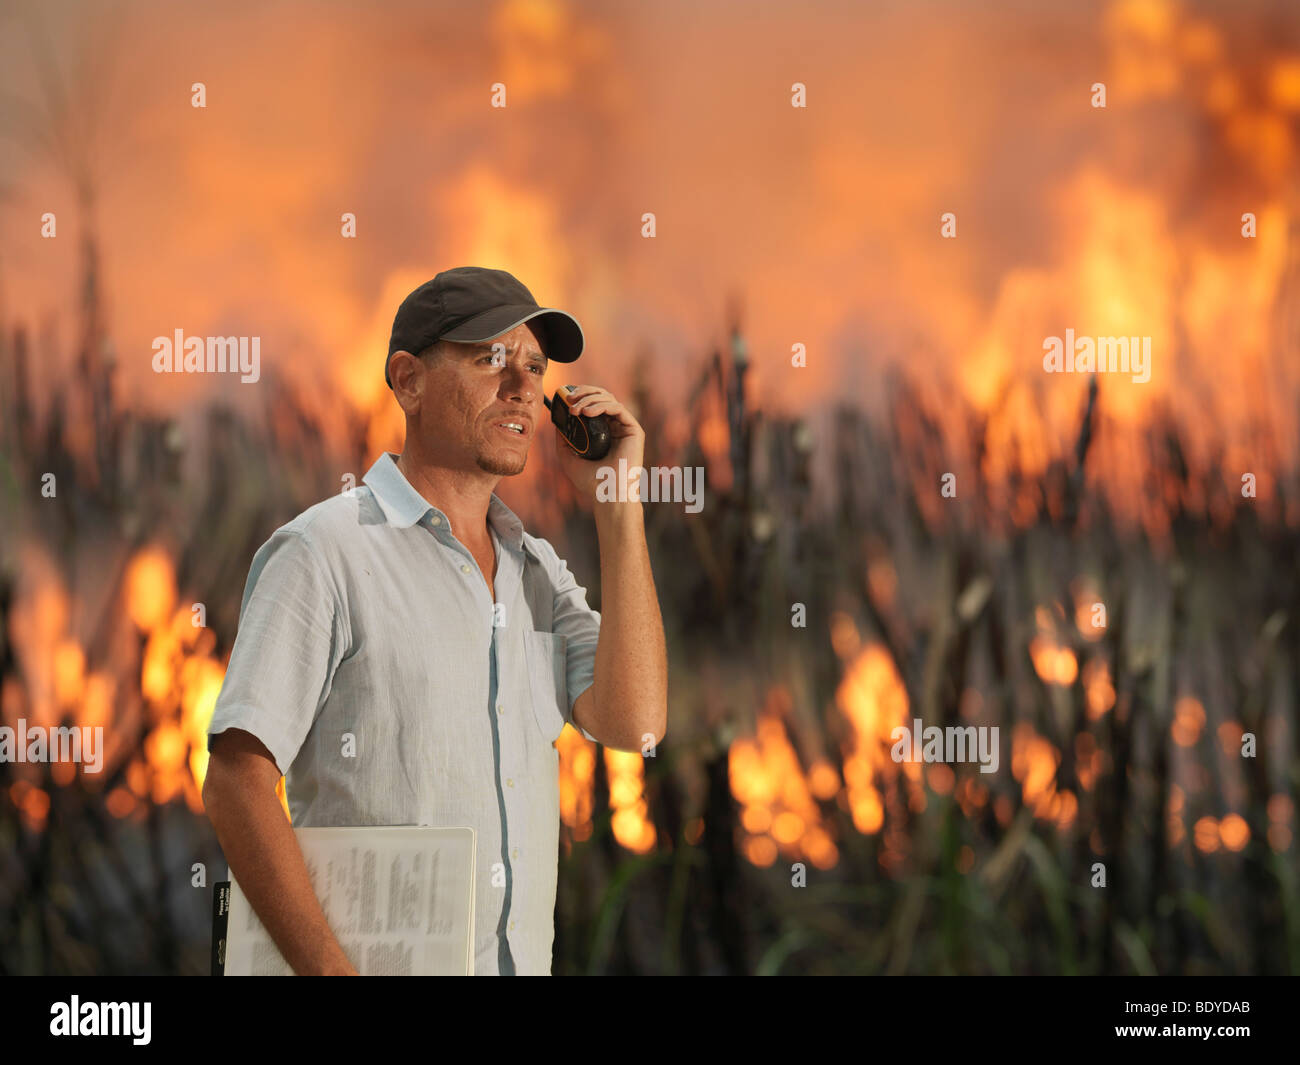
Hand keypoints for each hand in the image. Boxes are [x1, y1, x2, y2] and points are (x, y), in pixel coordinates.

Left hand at [552, 385, 645, 503]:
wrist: (607, 494)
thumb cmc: (590, 481)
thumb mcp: (567, 456)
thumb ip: (563, 439)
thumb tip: (557, 421)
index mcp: (602, 431)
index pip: (593, 404)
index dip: (581, 396)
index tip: (565, 398)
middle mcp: (615, 427)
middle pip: (602, 396)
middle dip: (584, 392)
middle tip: (569, 398)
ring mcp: (625, 427)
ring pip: (609, 399)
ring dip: (590, 399)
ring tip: (576, 409)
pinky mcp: (634, 430)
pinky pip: (618, 408)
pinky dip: (602, 405)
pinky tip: (588, 412)